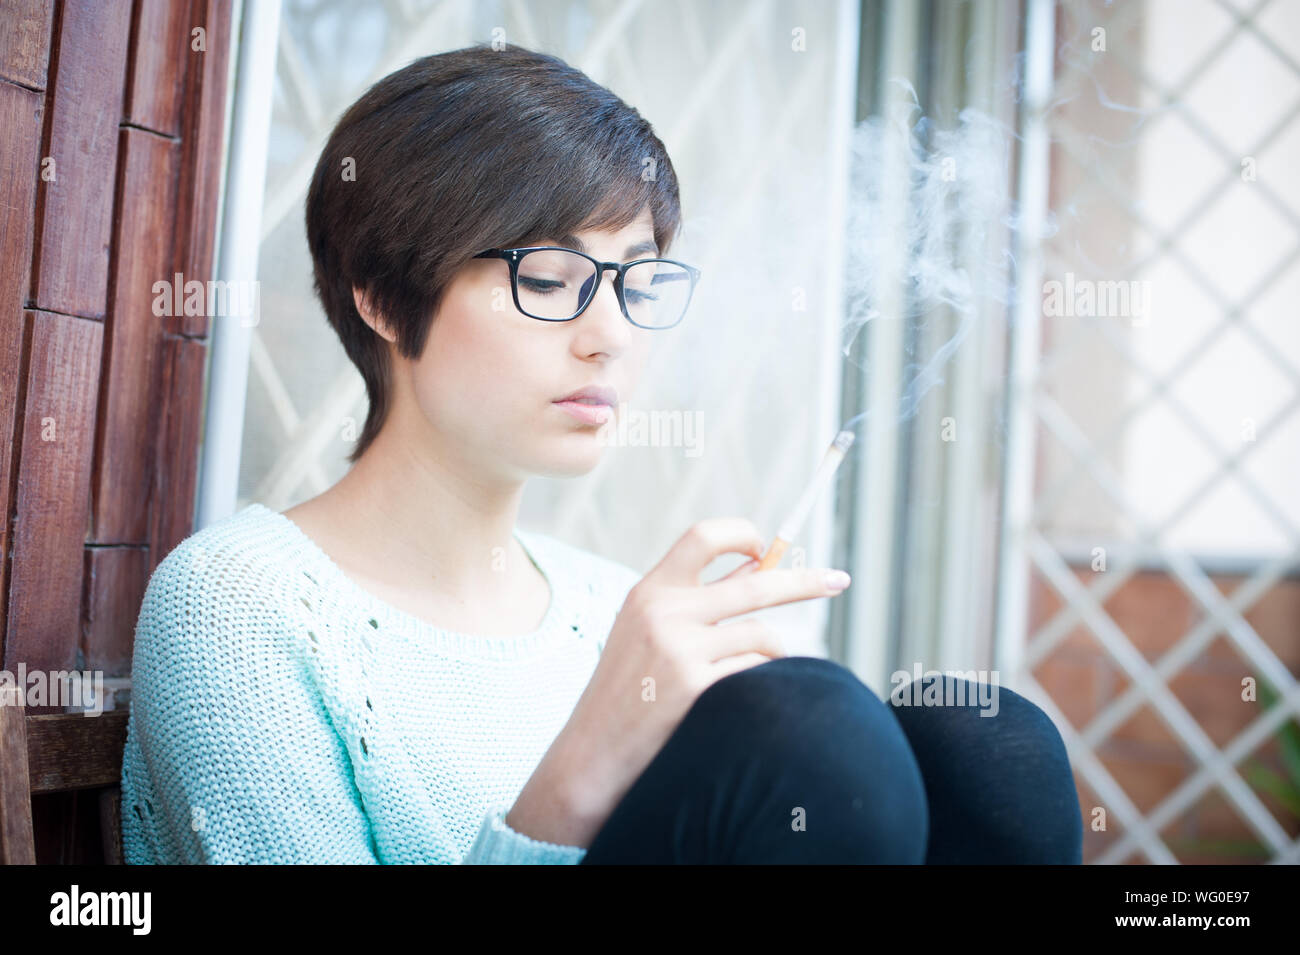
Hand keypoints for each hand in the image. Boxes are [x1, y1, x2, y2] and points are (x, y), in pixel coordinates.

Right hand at [507, 517, 851, 847]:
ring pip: (762, 637)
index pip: (702, 536)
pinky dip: (757, 684)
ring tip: (746, 676)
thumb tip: (758, 565)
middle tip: (839, 580)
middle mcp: (663, 612)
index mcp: (649, 591)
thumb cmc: (626, 693)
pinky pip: (755, 673)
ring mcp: (679, 649)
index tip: (768, 545)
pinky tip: (732, 703)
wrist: (591, 755)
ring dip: (770, 655)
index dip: (741, 534)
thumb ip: (693, 600)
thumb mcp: (644, 632)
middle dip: (806, 581)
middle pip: (757, 583)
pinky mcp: (695, 687)